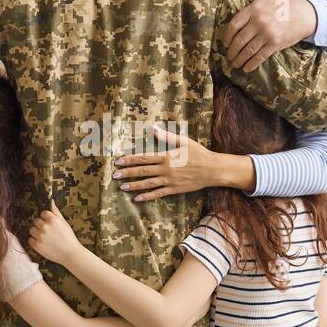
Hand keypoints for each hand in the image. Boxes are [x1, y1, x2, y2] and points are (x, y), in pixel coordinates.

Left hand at [28, 200, 81, 264]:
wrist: (70, 253)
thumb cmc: (68, 237)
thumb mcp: (64, 222)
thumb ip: (56, 211)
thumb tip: (51, 201)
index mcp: (52, 220)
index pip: (43, 213)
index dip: (46, 218)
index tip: (50, 223)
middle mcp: (45, 227)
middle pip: (36, 221)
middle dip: (40, 225)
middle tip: (48, 231)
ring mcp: (40, 236)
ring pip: (32, 230)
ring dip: (36, 232)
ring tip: (44, 237)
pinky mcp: (37, 245)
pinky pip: (30, 239)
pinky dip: (34, 241)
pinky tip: (42, 243)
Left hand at [114, 125, 247, 200]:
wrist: (212, 169)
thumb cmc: (199, 153)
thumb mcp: (183, 141)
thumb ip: (167, 136)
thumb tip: (153, 128)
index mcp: (167, 156)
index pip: (144, 158)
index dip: (130, 159)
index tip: (119, 161)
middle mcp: (166, 169)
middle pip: (143, 171)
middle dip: (127, 173)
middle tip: (115, 175)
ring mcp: (170, 181)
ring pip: (148, 184)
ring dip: (134, 185)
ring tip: (123, 187)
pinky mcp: (174, 189)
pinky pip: (158, 194)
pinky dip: (147, 197)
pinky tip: (137, 199)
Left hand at [220, 0, 317, 71]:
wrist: (304, 14)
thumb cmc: (282, 2)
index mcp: (253, 9)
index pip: (233, 25)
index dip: (226, 37)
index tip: (225, 43)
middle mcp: (259, 22)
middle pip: (239, 40)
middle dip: (231, 51)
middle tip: (229, 56)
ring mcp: (267, 34)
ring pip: (247, 50)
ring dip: (239, 59)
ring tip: (235, 63)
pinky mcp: (275, 44)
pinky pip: (259, 57)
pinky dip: (251, 64)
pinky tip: (246, 68)